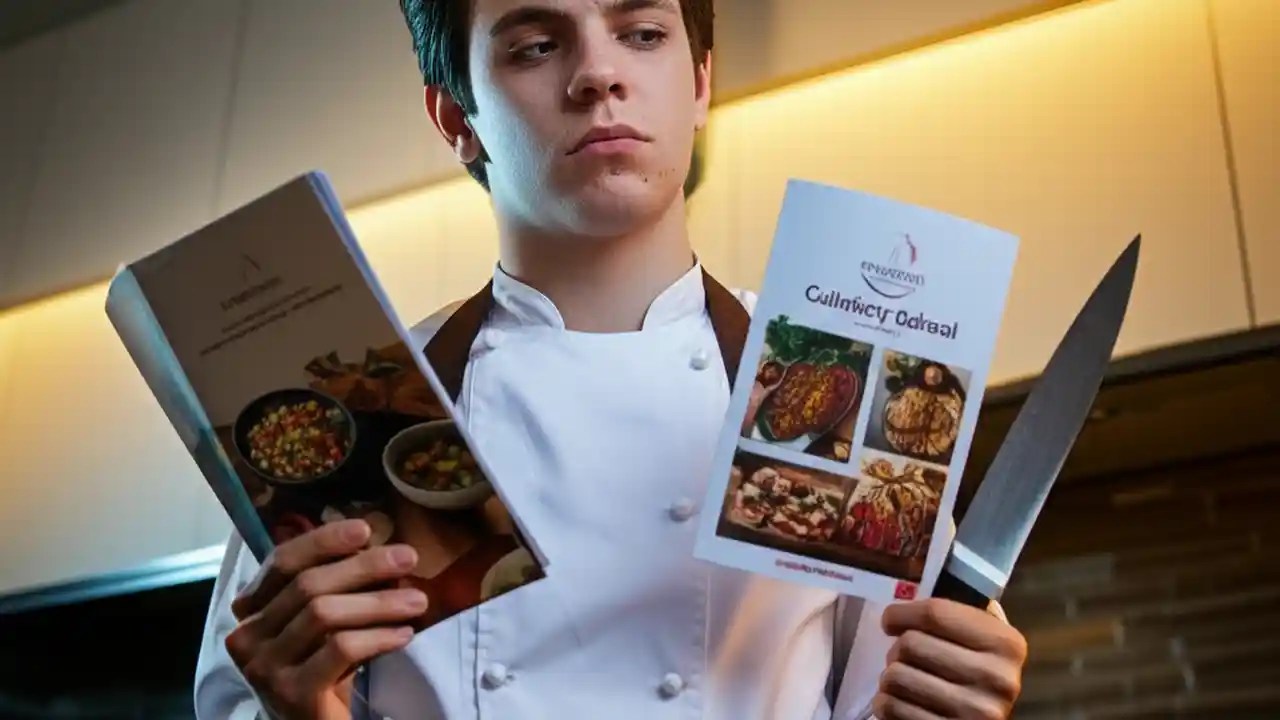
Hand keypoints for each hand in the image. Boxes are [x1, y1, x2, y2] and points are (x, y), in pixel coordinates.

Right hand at [224, 519, 426, 718]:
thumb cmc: (325, 671)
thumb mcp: (323, 624)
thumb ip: (333, 587)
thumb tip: (376, 545)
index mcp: (250, 611)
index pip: (283, 562)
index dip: (323, 541)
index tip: (365, 528)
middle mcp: (246, 637)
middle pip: (307, 585)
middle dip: (364, 566)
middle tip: (409, 557)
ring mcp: (264, 667)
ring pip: (324, 614)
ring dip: (379, 602)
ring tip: (418, 600)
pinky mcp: (291, 693)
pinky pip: (340, 649)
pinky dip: (378, 636)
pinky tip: (404, 634)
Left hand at [874, 599, 1026, 719]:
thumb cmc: (976, 676)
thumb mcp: (985, 644)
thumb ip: (960, 619)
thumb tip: (908, 603)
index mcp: (1006, 643)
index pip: (935, 613)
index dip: (902, 613)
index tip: (890, 621)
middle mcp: (997, 678)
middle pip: (911, 643)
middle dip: (897, 650)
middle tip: (903, 659)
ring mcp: (975, 711)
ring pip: (895, 676)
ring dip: (888, 678)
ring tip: (903, 683)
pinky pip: (891, 706)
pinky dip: (884, 703)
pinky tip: (899, 702)